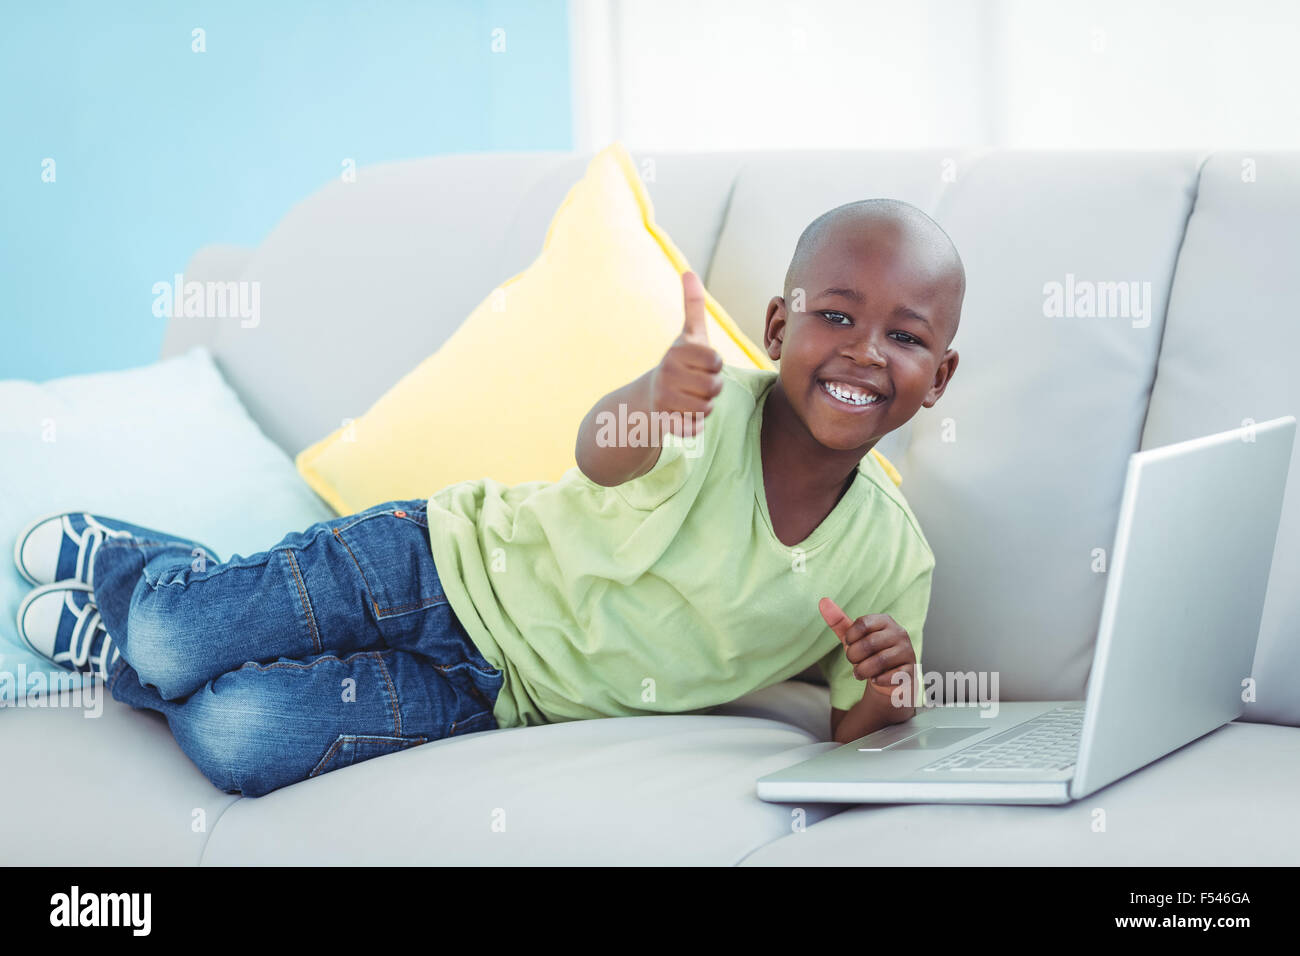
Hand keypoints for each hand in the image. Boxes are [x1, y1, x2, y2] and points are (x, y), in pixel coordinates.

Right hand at [649, 271, 722, 437]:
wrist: (647, 397)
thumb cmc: (678, 363)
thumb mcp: (688, 335)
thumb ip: (692, 305)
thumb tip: (688, 271)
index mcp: (677, 351)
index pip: (716, 361)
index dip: (714, 366)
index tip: (702, 365)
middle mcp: (666, 372)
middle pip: (714, 387)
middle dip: (712, 389)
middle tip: (697, 385)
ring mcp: (663, 397)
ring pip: (706, 408)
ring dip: (704, 407)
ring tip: (691, 399)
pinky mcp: (662, 421)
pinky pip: (692, 428)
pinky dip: (693, 426)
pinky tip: (684, 417)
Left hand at [818, 597, 916, 698]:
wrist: (890, 677)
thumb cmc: (870, 654)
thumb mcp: (853, 638)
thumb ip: (839, 621)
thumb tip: (823, 601)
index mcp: (885, 621)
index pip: (863, 623)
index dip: (850, 637)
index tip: (849, 644)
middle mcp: (899, 633)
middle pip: (869, 643)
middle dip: (854, 656)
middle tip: (853, 662)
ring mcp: (907, 651)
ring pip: (879, 661)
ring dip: (862, 670)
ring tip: (859, 673)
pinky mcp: (910, 670)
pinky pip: (893, 676)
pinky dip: (879, 680)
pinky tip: (875, 679)